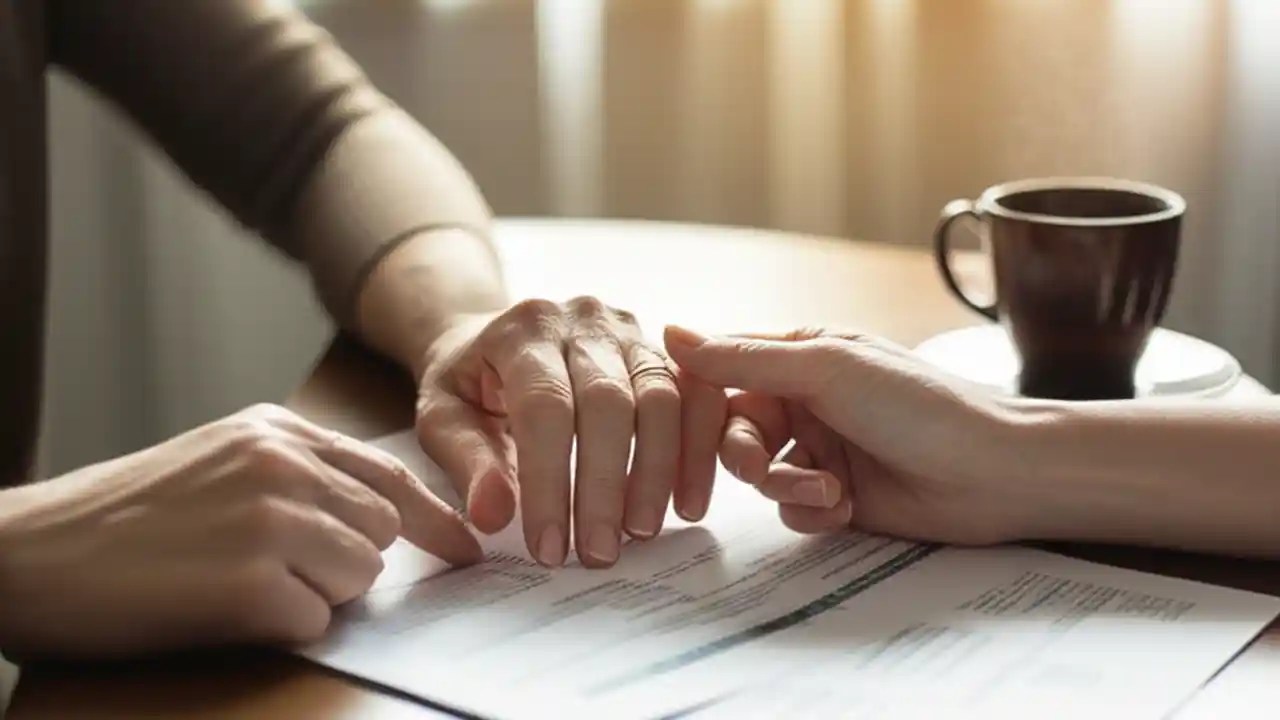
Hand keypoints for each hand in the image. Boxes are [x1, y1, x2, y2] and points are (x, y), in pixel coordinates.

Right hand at [0, 404, 480, 657]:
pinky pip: (315, 621)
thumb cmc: (125, 517)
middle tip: (276, 570)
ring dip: (315, 595)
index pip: (388, 472)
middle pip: (382, 529)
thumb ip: (300, 474)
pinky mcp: (251, 582)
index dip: (434, 515)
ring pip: (360, 576)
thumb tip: (378, 522)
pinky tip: (220, 607)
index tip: (468, 547)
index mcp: (276, 430)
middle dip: (346, 562)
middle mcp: (282, 463)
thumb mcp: (220, 461)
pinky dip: (279, 626)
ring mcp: (270, 519)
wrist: (31, 551)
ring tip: (238, 583)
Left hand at [414, 298, 725, 567]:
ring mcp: (632, 332)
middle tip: (599, 553)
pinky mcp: (665, 352)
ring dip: (657, 473)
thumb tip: (493, 515)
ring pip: (662, 397)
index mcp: (523, 330)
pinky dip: (699, 451)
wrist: (501, 337)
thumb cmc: (471, 382)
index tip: (548, 547)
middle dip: (606, 486)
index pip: (545, 405)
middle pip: (609, 401)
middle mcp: (584, 319)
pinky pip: (698, 396)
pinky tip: (688, 504)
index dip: (550, 481)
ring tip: (640, 533)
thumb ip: (466, 462)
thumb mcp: (443, 416)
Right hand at [664, 326, 1028, 544]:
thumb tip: (670, 332)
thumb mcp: (825, 369)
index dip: (700, 401)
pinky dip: (811, 511)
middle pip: (733, 431)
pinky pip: (791, 510)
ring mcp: (823, 449)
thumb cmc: (920, 406)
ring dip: (786, 486)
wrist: (993, 474)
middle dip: (743, 456)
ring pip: (760, 475)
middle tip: (761, 470)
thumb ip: (744, 358)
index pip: (723, 371)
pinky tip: (847, 506)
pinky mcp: (838, 496)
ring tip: (828, 492)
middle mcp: (807, 400)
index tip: (686, 427)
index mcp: (802, 354)